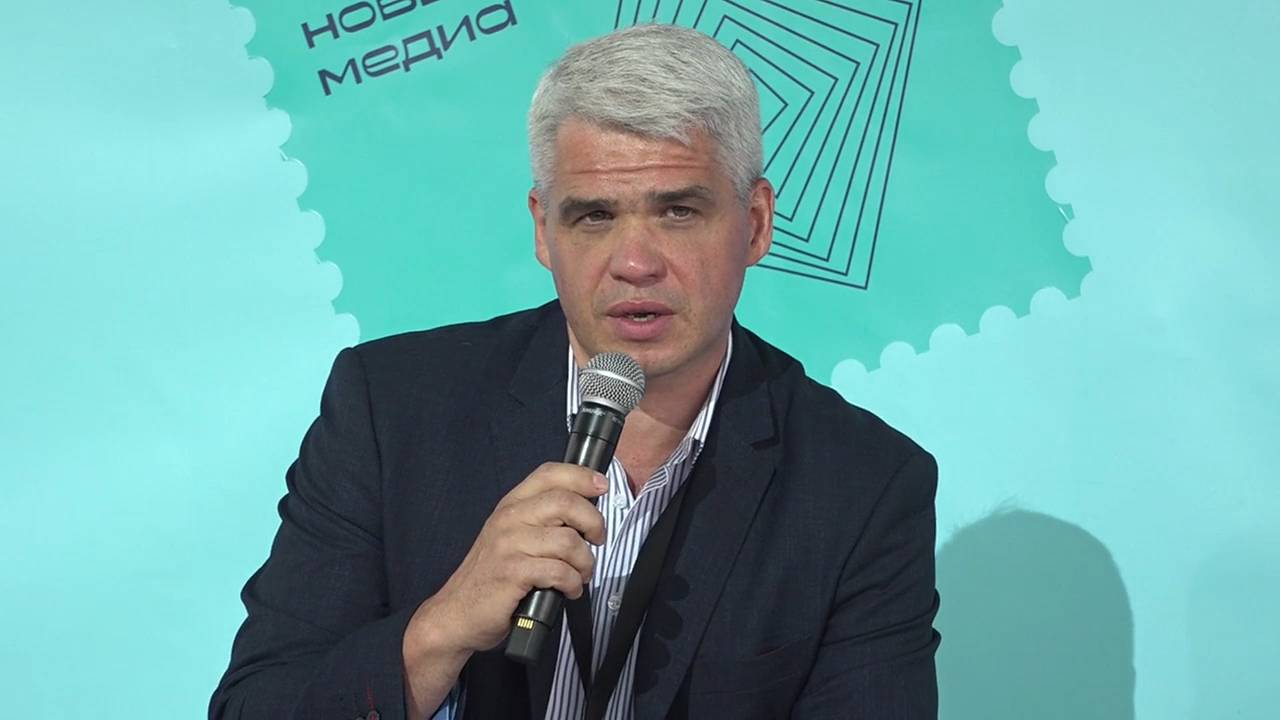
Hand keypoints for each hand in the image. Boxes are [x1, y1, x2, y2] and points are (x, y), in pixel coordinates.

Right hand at [402, 463, 606, 716]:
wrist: (456, 614)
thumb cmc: (492, 577)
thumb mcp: (512, 537)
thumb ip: (541, 520)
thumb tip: (585, 513)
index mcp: (511, 505)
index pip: (548, 473)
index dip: (580, 476)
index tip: (602, 487)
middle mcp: (509, 519)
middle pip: (565, 502)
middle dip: (593, 521)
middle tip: (597, 540)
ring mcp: (509, 545)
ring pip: (567, 541)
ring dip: (585, 562)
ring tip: (581, 575)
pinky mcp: (512, 573)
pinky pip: (558, 571)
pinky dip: (573, 583)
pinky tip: (569, 590)